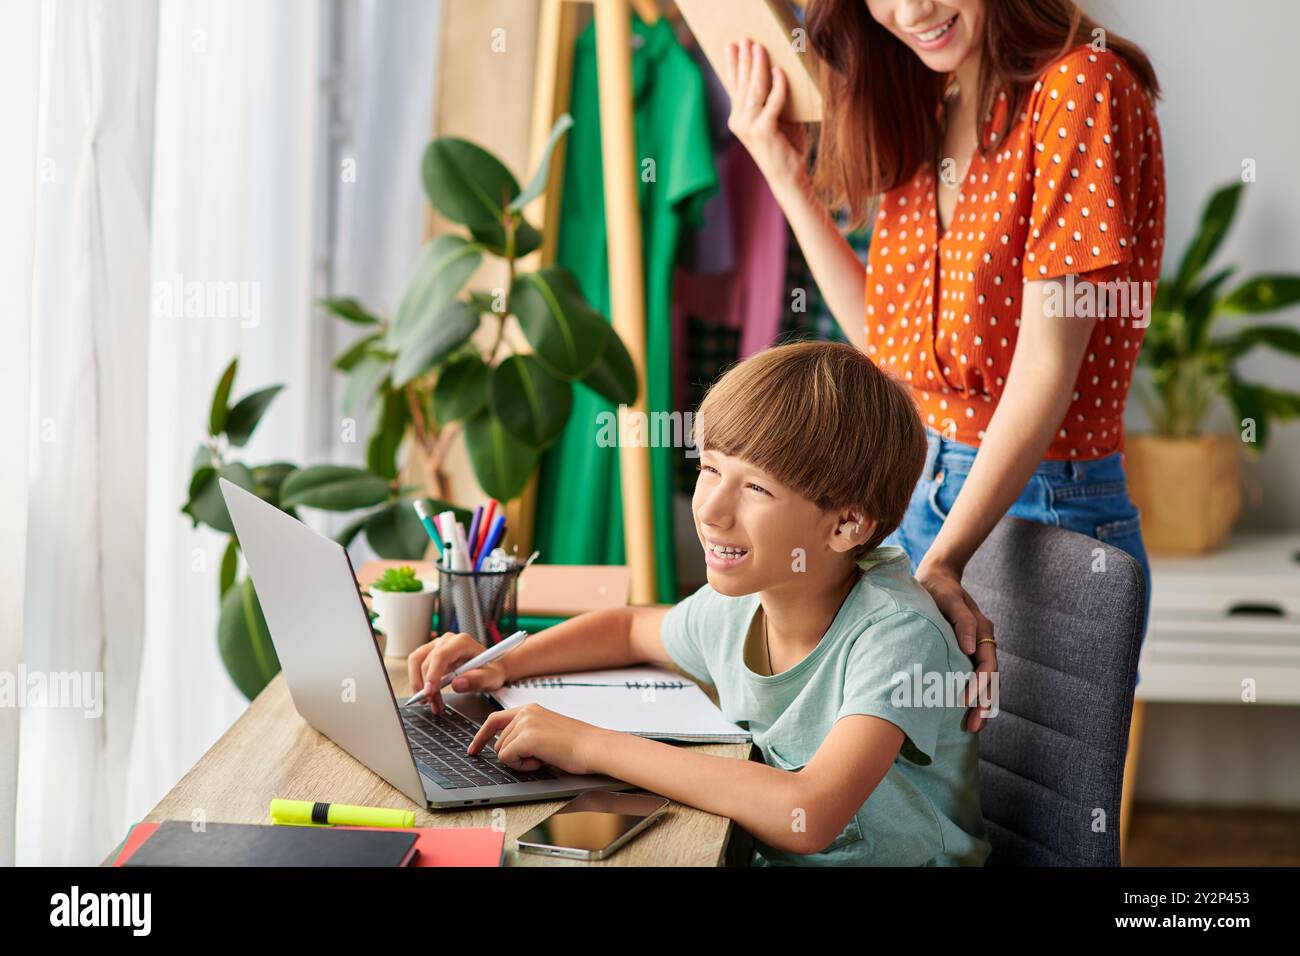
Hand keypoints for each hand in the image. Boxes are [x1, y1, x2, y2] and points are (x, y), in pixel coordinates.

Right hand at [406, 632, 506, 715]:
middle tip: (434, 704)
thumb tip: (457, 684)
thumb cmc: (492, 670)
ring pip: (417, 661)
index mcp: (462, 642)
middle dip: (428, 686)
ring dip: (418, 684)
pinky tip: (428, 696)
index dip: (432, 674)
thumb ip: (477, 680)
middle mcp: (447, 640)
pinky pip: (416, 665)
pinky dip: (418, 682)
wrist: (492, 668)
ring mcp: (437, 645)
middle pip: (427, 661)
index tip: (430, 692)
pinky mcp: (431, 653)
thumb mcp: (491, 678)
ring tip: (429, 702)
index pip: (441, 655)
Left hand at [467, 703, 607, 776]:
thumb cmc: (577, 745)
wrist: (594, 747)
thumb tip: (505, 749)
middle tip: (539, 758)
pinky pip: (507, 759)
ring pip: (501, 751)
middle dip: (513, 756)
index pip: (494, 719)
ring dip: (519, 761)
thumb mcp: (547, 731)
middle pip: (498, 741)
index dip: (481, 736)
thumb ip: (526, 734)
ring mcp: (524, 723)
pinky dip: (522, 766)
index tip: (473, 749)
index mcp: (530, 709)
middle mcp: (525, 712)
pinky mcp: (526, 738)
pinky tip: (541, 761)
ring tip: (544, 757)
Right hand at [724, 38, 806, 188]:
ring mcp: (749, 127)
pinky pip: (772, 102)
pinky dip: (777, 86)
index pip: (734, 87)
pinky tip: (779, 71)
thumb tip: (780, 72)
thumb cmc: (786, 147)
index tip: (731, 46)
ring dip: (757, 66)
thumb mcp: (778, 119)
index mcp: (739, 119)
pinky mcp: (763, 131)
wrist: (789, 177)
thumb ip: (773, 100)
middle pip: (741, 84)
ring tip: (759, 48)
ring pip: (754, 90)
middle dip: (743, 59)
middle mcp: (739, 122)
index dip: (732, 66)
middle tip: (746, 39)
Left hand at [915, 559, 998, 732]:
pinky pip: (972, 676)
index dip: (980, 684)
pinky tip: (964, 709)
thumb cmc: (939, 587)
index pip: (986, 664)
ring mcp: (975, 647)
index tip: (968, 701)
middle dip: (983, 703)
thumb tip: (970, 648)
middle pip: (989, 678)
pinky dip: (972, 693)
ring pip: (983, 681)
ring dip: (980, 703)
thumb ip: (962, 621)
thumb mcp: (949, 598)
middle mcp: (983, 641)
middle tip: (974, 726)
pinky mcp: (964, 651)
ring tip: (972, 727)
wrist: (935, 577)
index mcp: (983, 630)